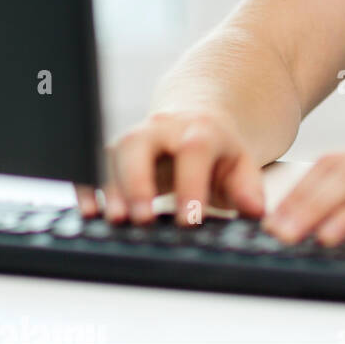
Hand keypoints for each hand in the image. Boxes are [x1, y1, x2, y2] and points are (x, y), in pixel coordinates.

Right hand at [73, 108, 265, 224]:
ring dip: (111, 189)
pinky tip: (88, 211)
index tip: (189, 220)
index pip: (193, 150)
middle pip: (142, 143)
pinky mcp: (115, 153)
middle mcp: (162, 129)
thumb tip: (256, 211)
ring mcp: (136, 138)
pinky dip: (89, 186)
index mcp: (199, 130)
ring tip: (114, 221)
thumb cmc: (219, 153)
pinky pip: (95, 164)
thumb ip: (248, 187)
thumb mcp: (240, 165)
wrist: (197, 122)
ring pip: (115, 154)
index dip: (190, 184)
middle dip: (139, 182)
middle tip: (142, 218)